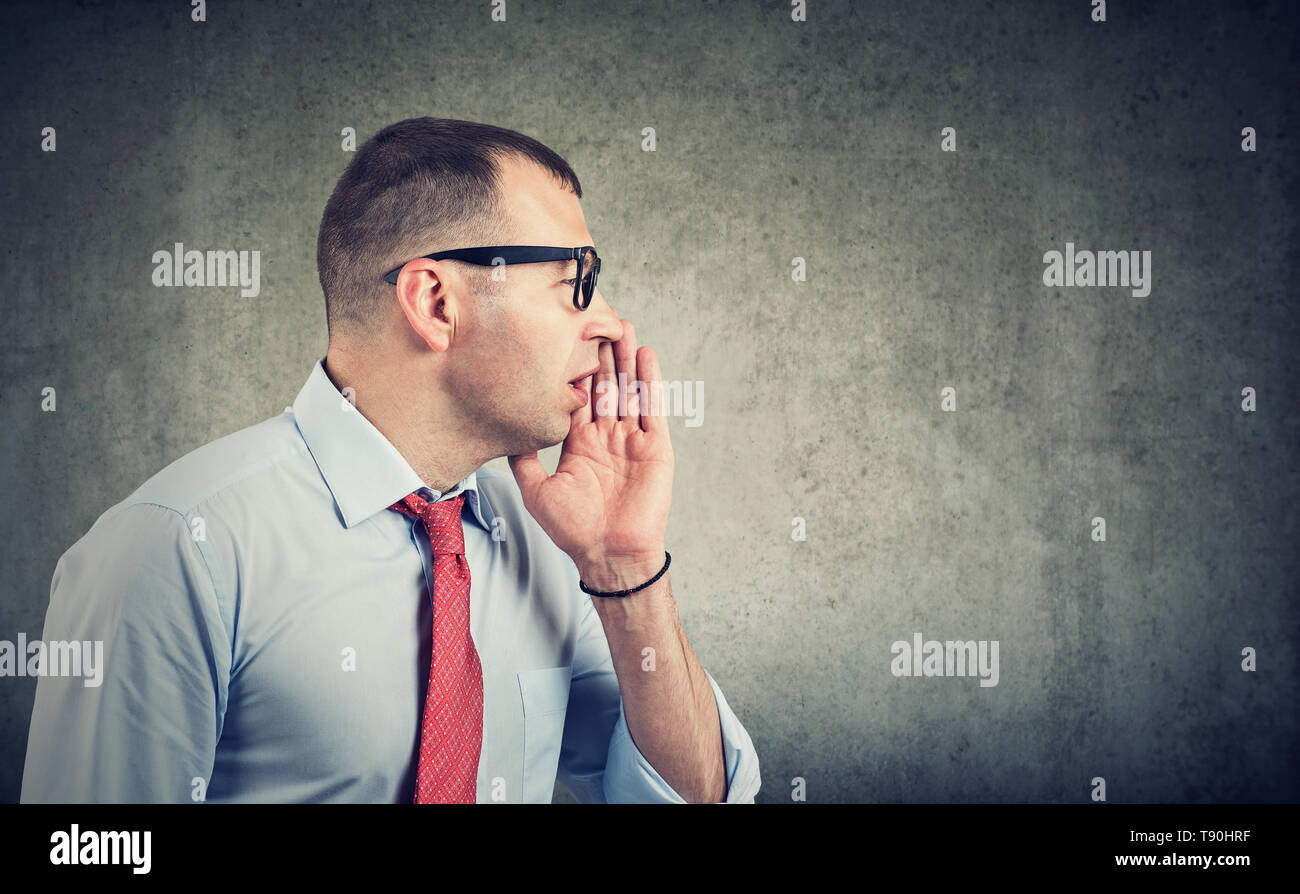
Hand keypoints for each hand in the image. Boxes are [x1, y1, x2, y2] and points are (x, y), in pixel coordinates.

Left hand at [508, 320, 673, 588]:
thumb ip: (522, 459)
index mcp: (579, 443)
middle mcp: (606, 436)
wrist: (609, 553)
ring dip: (626, 358)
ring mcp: (631, 439)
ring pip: (629, 389)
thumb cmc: (574, 530)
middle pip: (605, 384)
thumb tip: (506, 430)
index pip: (577, 396)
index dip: (573, 368)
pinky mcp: (654, 446)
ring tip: (623, 325)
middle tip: (597, 319)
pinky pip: (652, 408)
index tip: (566, 338)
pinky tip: (645, 355)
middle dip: (601, 353)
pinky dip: (650, 381)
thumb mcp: (536, 492)